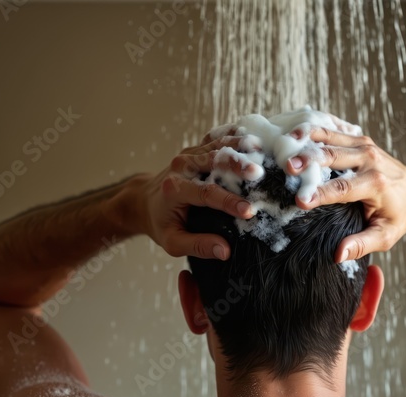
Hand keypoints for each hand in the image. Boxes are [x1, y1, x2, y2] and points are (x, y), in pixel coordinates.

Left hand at [140, 133, 255, 259]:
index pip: (206, 194)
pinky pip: (216, 138)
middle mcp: (181, 167)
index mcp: (175, 189)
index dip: (228, 202)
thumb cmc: (161, 223)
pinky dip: (234, 136)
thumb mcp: (173, 242)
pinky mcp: (196, 149)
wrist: (144, 200)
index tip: (249, 212)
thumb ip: (198, 246)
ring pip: (217, 145)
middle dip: (237, 166)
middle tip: (259, 173)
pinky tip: (252, 136)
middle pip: (213, 161)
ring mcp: (189, 154)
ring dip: (240, 146)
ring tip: (262, 149)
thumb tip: (225, 251)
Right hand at [286, 128, 405, 261]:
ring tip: (286, 143)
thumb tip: (338, 255)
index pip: (342, 189)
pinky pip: (333, 131)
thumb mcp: (386, 236)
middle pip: (334, 157)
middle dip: (309, 161)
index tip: (299, 201)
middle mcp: (370, 161)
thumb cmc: (399, 215)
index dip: (320, 194)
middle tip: (287, 166)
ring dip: (307, 140)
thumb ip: (362, 244)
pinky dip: (314, 131)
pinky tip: (295, 132)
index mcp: (375, 185)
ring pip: (331, 138)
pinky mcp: (360, 140)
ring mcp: (365, 146)